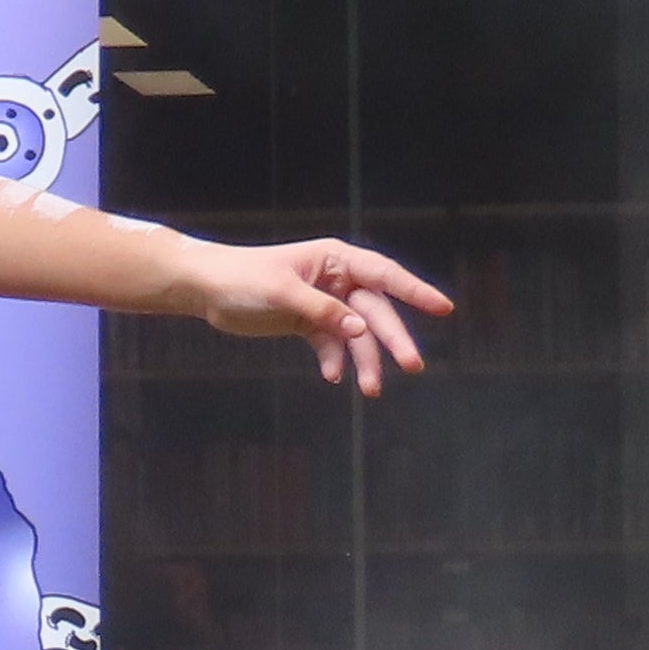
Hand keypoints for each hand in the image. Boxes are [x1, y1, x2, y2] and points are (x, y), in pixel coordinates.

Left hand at [188, 237, 450, 392]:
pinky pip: (331, 346)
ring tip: (372, 389)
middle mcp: (337, 280)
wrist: (204, 288)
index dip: (415, 291)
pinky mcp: (309, 323)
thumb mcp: (282, 292)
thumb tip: (360, 330)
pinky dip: (335, 361)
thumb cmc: (242, 278)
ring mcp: (325, 304)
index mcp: (336, 260)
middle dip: (393, 339)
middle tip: (414, 365)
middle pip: (375, 312)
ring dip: (365, 360)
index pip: (384, 275)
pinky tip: (333, 376)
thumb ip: (323, 311)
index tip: (443, 308)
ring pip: (356, 335)